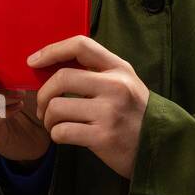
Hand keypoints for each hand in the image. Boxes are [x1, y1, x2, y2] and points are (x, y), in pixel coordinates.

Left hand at [31, 36, 148, 179]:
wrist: (160, 149)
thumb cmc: (134, 114)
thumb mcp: (125, 84)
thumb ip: (97, 72)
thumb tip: (52, 66)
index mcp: (119, 69)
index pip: (81, 45)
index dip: (52, 50)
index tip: (33, 61)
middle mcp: (115, 86)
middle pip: (61, 78)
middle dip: (43, 95)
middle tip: (43, 107)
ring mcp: (109, 112)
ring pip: (57, 107)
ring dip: (48, 119)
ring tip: (56, 124)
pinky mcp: (103, 137)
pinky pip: (62, 131)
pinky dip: (56, 135)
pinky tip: (64, 136)